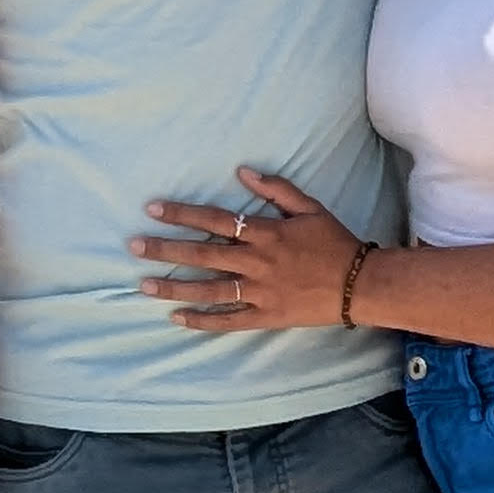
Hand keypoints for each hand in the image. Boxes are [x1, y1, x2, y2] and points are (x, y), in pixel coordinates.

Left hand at [133, 170, 362, 329]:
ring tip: (143, 285)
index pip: (215, 220)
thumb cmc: (334, 242)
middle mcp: (258, 262)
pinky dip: (203, 320)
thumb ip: (276, 189)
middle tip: (133, 246)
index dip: (182, 214)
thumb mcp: (310, 207)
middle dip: (165, 249)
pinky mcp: (266, 315)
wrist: (360, 283)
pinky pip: (229, 320)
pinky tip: (177, 318)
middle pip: (203, 255)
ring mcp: (260, 292)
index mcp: (266, 232)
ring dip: (174, 287)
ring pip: (209, 290)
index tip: (153, 210)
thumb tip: (242, 171)